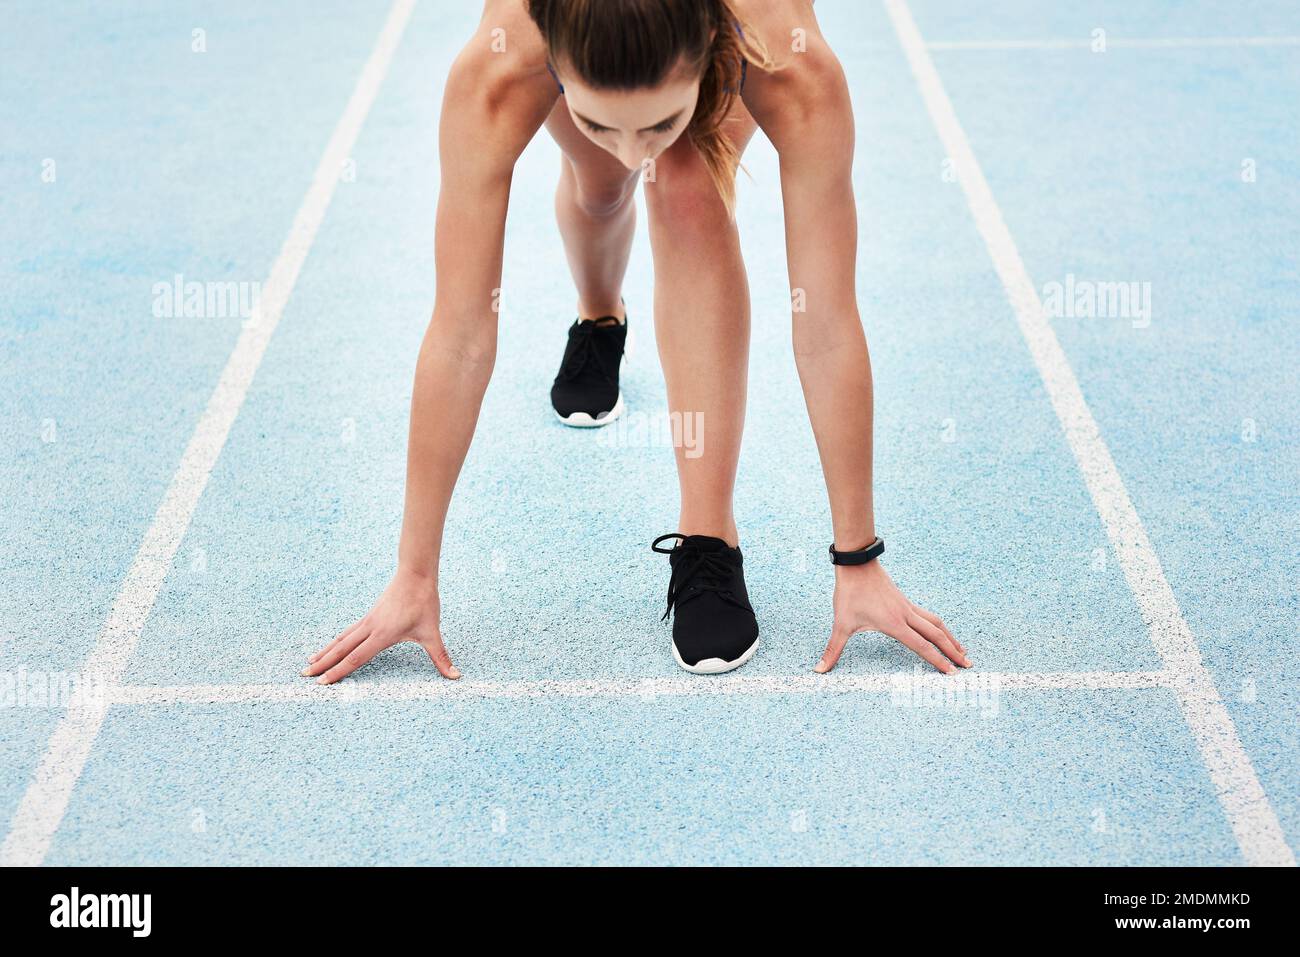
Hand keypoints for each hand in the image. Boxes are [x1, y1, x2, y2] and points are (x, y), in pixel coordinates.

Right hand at [303, 565, 459, 684]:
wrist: (416, 574)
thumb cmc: (424, 602)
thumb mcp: (433, 632)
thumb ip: (441, 657)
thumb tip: (455, 675)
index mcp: (382, 635)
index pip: (356, 658)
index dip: (339, 672)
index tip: (323, 683)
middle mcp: (370, 628)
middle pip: (342, 649)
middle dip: (323, 664)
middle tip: (304, 675)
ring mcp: (368, 620)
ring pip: (342, 639)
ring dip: (326, 651)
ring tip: (310, 661)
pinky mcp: (370, 615)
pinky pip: (349, 631)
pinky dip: (337, 640)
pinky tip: (333, 645)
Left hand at [814, 560, 969, 674]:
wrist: (857, 564)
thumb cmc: (850, 593)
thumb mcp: (840, 623)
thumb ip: (833, 649)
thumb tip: (819, 669)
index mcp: (894, 624)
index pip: (922, 646)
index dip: (938, 661)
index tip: (951, 672)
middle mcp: (906, 615)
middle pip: (937, 635)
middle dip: (953, 652)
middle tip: (968, 665)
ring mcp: (907, 607)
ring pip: (936, 624)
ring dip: (950, 637)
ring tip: (962, 650)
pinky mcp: (905, 601)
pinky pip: (928, 615)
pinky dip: (939, 626)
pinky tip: (941, 632)